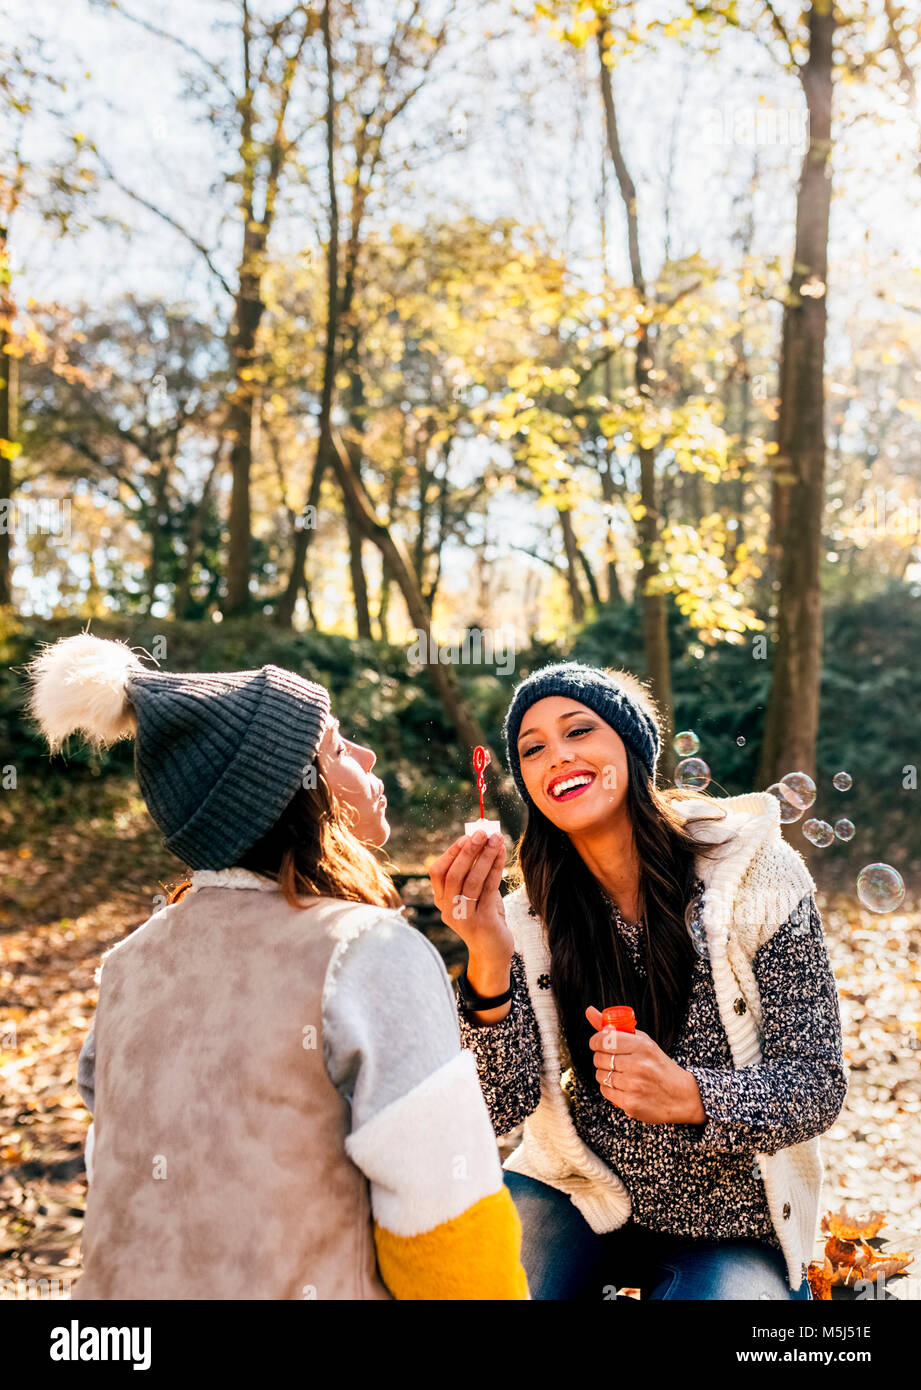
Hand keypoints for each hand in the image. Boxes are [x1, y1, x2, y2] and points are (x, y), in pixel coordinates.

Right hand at [428, 831, 513, 962]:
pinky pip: (488, 889)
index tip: (467, 836)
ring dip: (485, 856)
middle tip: (482, 832)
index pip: (437, 871)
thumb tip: (482, 840)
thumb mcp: (474, 894)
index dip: (452, 852)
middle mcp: (447, 909)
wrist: (493, 952)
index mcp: (441, 900)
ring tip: (496, 839)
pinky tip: (502, 856)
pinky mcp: (482, 922)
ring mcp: (463, 917)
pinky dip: (495, 868)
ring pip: (471, 880)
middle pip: (453, 874)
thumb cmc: (485, 917)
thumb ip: (474, 872)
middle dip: (469, 850)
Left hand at [585, 1005, 706, 1124]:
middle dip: (601, 1058)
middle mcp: (638, 1065)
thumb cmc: (659, 1065)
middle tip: (613, 1059)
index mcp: (642, 1046)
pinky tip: (623, 1086)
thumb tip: (589, 1011)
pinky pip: (605, 1091)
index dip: (596, 1041)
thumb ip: (615, 1028)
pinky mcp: (630, 1103)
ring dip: (606, 1074)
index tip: (598, 1043)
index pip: (604, 1039)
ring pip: (600, 1075)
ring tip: (621, 1074)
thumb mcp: (642, 1042)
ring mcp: (634, 1085)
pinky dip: (610, 1088)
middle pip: (599, 1058)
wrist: (681, 1096)